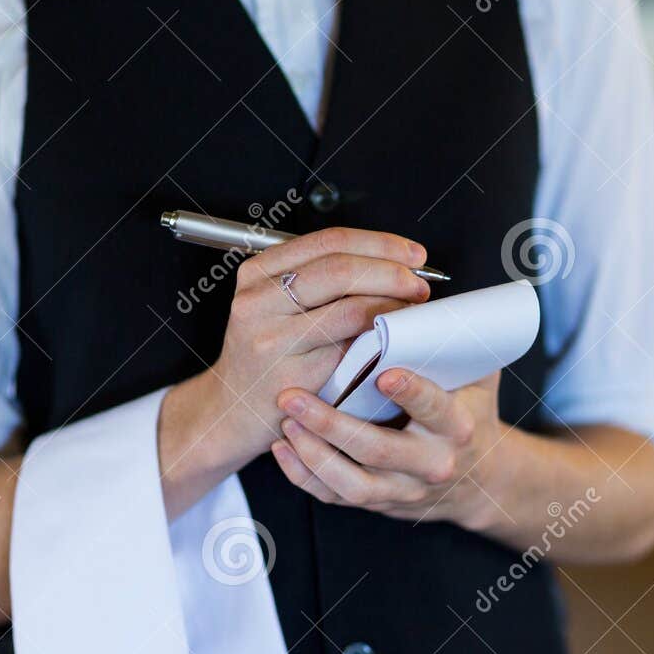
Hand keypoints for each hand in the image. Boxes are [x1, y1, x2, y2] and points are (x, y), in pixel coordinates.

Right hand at [158, 229, 430, 517]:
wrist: (234, 412)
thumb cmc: (266, 358)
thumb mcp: (276, 307)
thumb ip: (319, 283)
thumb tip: (392, 265)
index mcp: (257, 273)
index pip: (328, 241)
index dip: (379, 243)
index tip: (412, 253)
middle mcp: (257, 301)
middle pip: (340, 268)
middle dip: (392, 271)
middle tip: (419, 281)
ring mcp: (270, 339)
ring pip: (349, 307)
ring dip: (392, 304)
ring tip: (413, 307)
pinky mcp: (290, 374)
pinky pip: (349, 348)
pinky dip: (379, 336)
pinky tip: (394, 334)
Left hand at [269, 369, 504, 530]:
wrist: (477, 479)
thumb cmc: (468, 411)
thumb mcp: (477, 379)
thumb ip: (456, 346)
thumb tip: (424, 299)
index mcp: (457, 427)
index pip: (435, 409)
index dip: (412, 392)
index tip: (383, 374)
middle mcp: (432, 463)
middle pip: (379, 450)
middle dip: (332, 425)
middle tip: (293, 397)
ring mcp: (403, 489)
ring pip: (352, 483)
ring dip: (313, 454)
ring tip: (285, 422)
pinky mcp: (378, 502)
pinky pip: (335, 496)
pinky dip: (304, 475)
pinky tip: (282, 448)